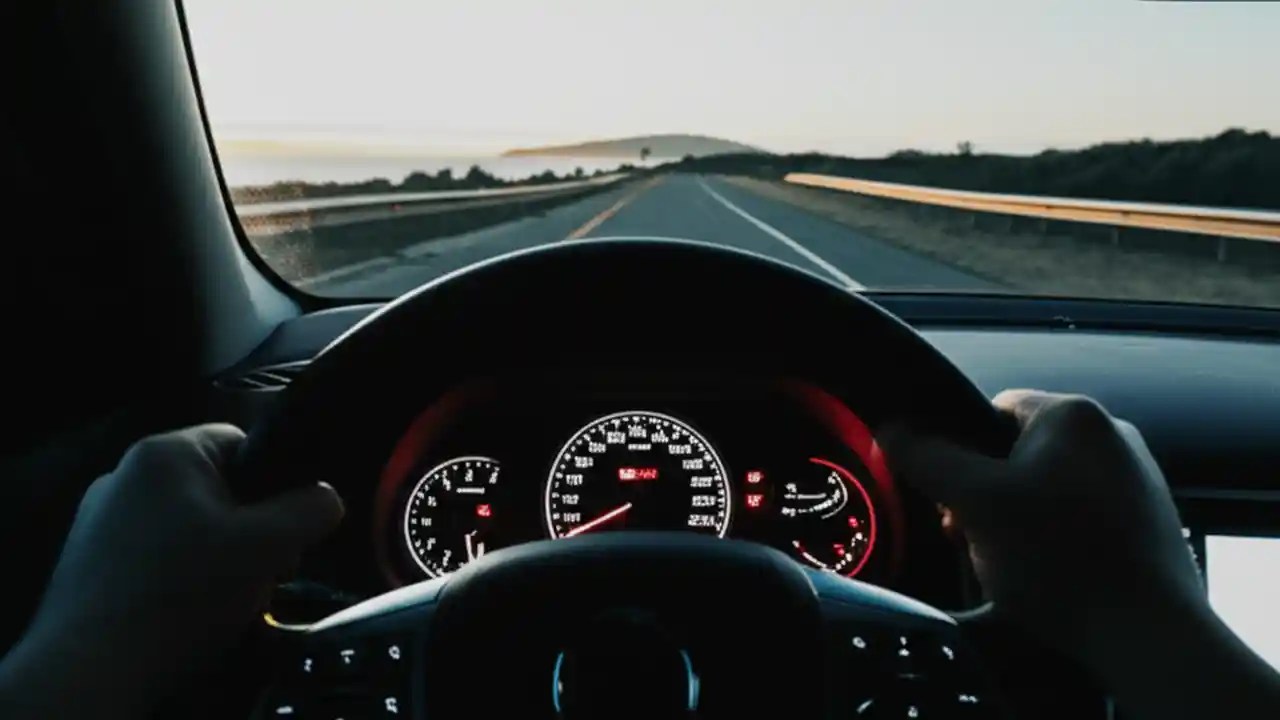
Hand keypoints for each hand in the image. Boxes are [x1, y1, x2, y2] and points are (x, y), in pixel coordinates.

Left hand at [0, 424, 342, 718]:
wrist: (92, 668)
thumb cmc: (183, 593)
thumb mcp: (267, 547)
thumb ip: (310, 511)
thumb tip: (328, 498)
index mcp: (166, 453)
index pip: (243, 443)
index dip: (276, 486)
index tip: (285, 530)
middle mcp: (125, 473)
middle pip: (217, 489)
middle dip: (249, 529)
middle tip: (264, 572)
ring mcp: (100, 519)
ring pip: (188, 526)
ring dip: (217, 556)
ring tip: (226, 598)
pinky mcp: (89, 561)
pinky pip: (155, 555)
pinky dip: (179, 577)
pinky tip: (186, 612)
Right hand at [880, 390, 1202, 665]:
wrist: (1147, 633)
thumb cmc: (1059, 557)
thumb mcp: (975, 503)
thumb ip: (927, 459)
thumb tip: (891, 429)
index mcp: (1072, 413)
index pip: (990, 410)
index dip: (959, 453)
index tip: (951, 500)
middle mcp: (1112, 433)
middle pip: (1017, 453)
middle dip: (986, 494)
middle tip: (973, 537)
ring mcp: (1136, 478)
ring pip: (1047, 488)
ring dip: (1017, 520)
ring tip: (1011, 563)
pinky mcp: (1148, 521)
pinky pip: (1080, 517)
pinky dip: (1056, 540)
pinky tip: (1050, 576)